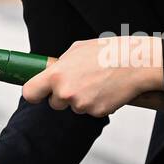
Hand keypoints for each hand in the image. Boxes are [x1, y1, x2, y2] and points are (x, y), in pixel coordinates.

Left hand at [22, 35, 161, 117]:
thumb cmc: (106, 52)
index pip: (30, 92)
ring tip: (96, 82)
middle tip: (78, 82)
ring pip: (74, 107)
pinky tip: (105, 89)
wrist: (134, 63)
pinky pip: (90, 111)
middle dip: (62, 96)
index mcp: (56, 75)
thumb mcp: (76, 50)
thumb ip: (60, 64)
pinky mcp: (96, 113)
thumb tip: (52, 71)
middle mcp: (65, 92)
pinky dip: (96, 103)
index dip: (33, 94)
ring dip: (81, 99)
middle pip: (54, 103)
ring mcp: (81, 105)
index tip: (38, 94)